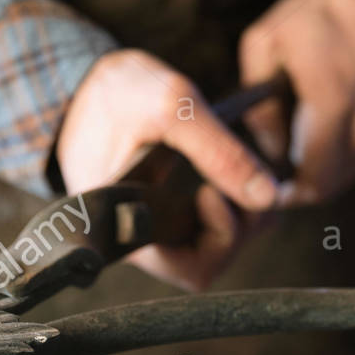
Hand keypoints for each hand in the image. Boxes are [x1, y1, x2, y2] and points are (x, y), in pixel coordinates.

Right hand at [55, 49, 278, 290]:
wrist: (85, 85)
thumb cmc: (115, 96)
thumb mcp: (170, 107)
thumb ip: (219, 152)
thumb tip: (269, 197)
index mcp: (130, 228)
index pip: (190, 268)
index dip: (218, 239)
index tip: (211, 192)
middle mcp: (145, 238)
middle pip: (211, 260)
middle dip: (239, 223)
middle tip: (242, 178)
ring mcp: (158, 226)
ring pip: (217, 244)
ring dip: (243, 213)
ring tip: (241, 170)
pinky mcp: (168, 210)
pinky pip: (213, 223)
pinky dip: (236, 200)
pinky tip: (239, 170)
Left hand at [240, 0, 354, 204]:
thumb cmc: (318, 12)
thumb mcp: (265, 43)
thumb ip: (260, 104)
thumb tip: (270, 149)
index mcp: (333, 100)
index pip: (312, 176)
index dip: (286, 193)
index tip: (264, 191)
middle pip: (330, 184)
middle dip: (300, 188)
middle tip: (272, 179)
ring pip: (348, 173)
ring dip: (321, 172)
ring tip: (292, 156)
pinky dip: (340, 154)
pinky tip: (318, 135)